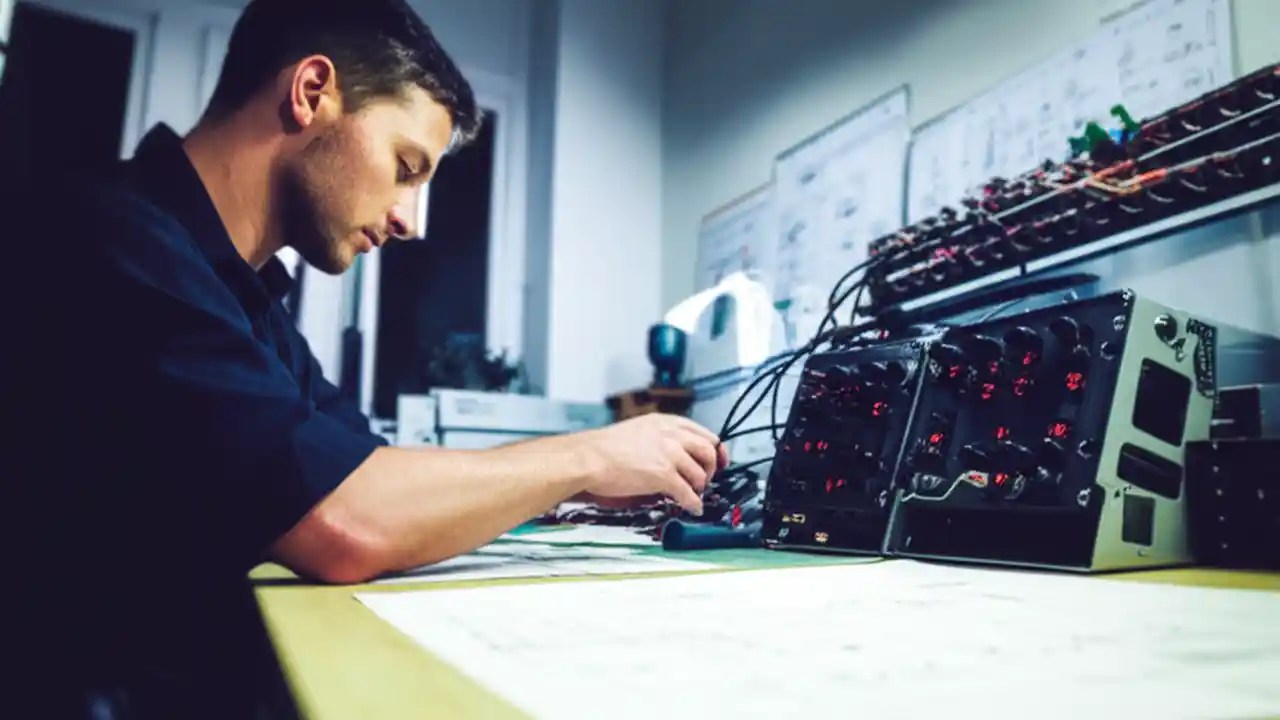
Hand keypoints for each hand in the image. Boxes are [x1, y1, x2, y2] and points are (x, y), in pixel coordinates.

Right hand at [574, 415, 729, 515]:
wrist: (589, 457)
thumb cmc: (604, 448)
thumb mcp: (638, 431)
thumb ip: (659, 438)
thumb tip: (672, 454)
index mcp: (665, 422)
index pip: (703, 433)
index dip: (716, 449)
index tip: (720, 459)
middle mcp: (671, 435)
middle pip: (709, 451)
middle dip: (712, 468)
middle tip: (707, 479)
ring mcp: (669, 455)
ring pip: (700, 474)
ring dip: (700, 487)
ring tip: (694, 494)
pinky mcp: (663, 475)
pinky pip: (688, 493)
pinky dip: (693, 502)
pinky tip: (692, 508)